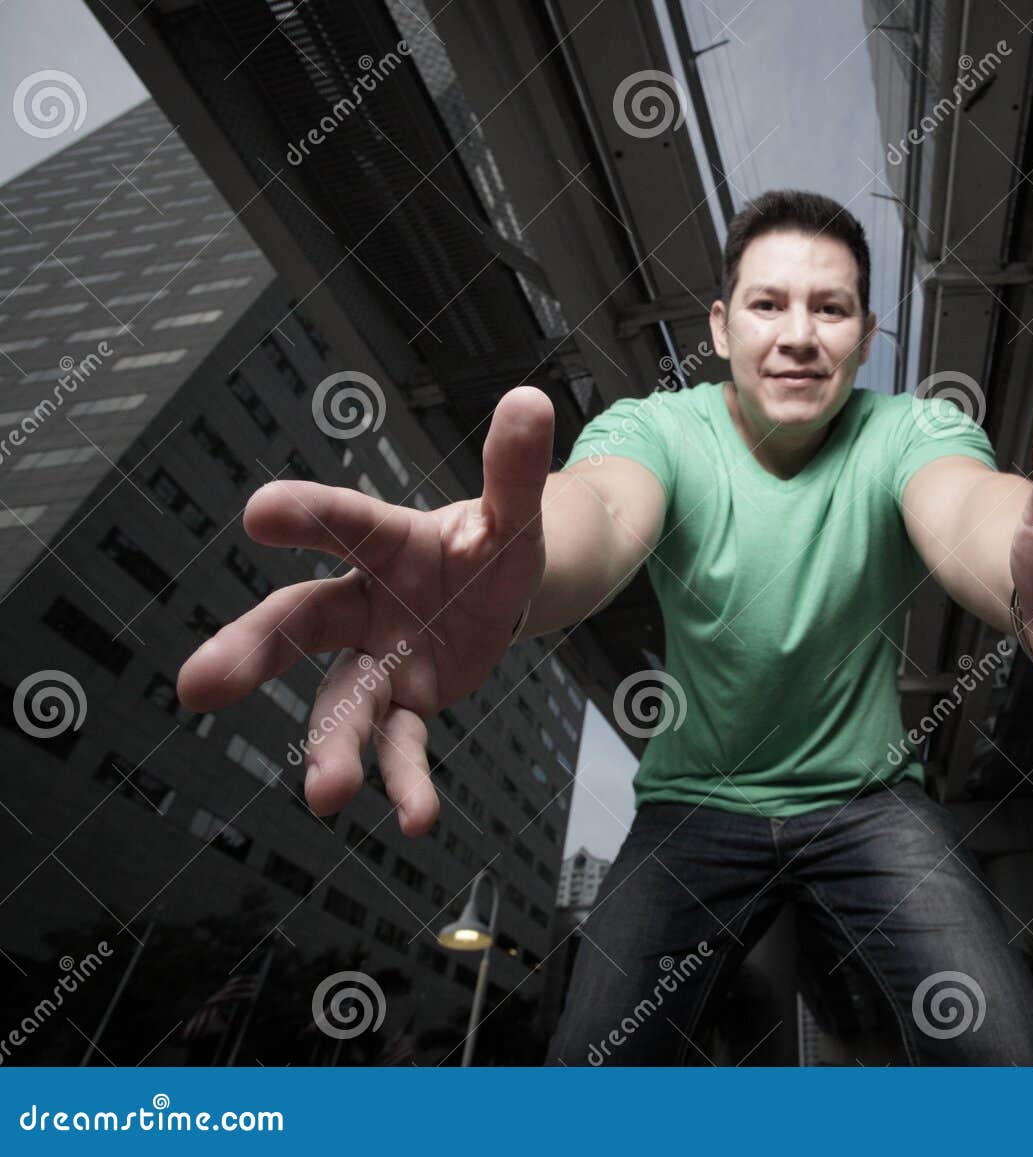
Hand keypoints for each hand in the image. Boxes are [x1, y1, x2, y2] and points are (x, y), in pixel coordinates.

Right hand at [176, 386, 553, 834]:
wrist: (494, 591)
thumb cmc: (487, 544)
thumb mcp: (513, 513)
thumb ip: (513, 469)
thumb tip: (531, 401)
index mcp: (385, 542)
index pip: (344, 524)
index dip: (308, 516)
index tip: (260, 510)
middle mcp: (363, 603)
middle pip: (299, 623)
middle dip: (252, 651)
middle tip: (197, 685)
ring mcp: (379, 659)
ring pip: (341, 703)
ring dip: (332, 748)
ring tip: (326, 796)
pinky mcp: (406, 703)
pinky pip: (401, 746)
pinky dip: (408, 782)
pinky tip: (418, 819)